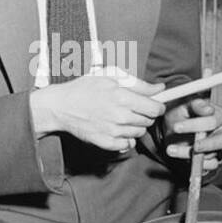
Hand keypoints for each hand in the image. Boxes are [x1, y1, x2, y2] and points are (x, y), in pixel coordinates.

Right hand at [30, 74, 164, 152]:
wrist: (61, 106)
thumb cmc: (85, 88)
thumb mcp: (111, 77)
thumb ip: (138, 83)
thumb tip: (160, 88)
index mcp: (123, 97)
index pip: (155, 109)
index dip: (158, 106)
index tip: (154, 105)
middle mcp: (120, 116)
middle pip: (149, 121)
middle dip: (145, 115)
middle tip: (133, 108)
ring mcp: (113, 131)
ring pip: (139, 133)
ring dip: (136, 126)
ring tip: (122, 117)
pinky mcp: (106, 143)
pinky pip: (127, 145)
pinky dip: (126, 138)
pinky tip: (117, 129)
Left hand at [163, 96, 221, 172]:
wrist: (172, 129)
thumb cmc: (181, 114)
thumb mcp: (185, 106)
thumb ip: (196, 105)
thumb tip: (208, 109)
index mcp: (219, 116)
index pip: (213, 121)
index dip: (195, 125)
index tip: (176, 127)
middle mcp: (221, 132)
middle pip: (220, 141)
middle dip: (205, 144)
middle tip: (191, 146)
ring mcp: (216, 148)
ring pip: (211, 155)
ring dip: (190, 154)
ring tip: (171, 150)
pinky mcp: (210, 160)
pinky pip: (208, 166)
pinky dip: (196, 166)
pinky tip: (183, 160)